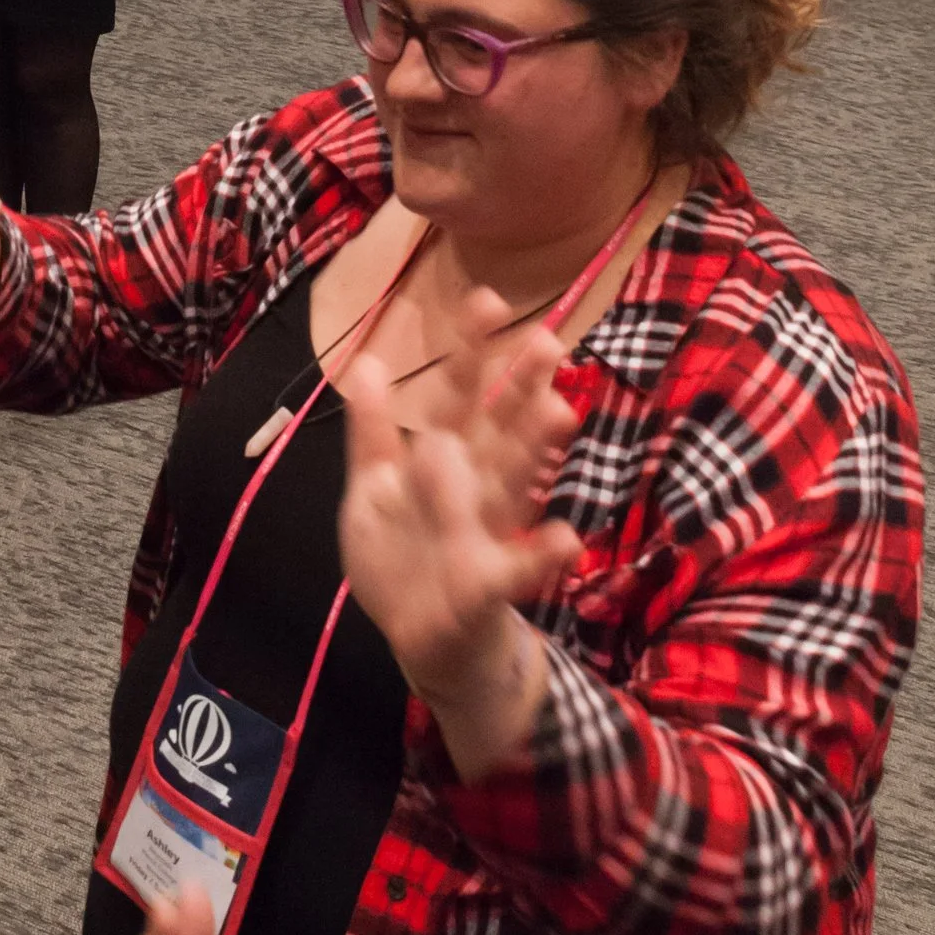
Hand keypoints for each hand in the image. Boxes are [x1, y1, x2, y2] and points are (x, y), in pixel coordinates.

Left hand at [338, 310, 582, 733]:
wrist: (421, 637)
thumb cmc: (402, 557)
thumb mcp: (372, 489)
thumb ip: (372, 432)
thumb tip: (366, 363)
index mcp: (442, 458)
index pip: (456, 395)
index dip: (469, 350)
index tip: (488, 298)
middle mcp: (473, 485)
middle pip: (500, 428)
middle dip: (522, 387)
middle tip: (547, 340)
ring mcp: (486, 531)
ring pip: (514, 482)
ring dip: (536, 451)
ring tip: (559, 412)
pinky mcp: (488, 581)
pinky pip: (518, 566)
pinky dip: (543, 555)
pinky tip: (567, 538)